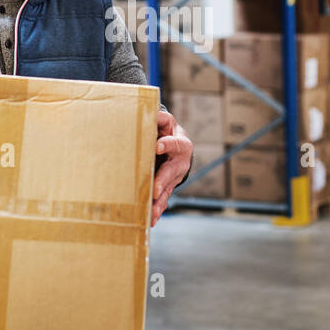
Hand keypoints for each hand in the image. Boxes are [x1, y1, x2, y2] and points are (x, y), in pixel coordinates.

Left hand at [151, 110, 192, 226]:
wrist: (177, 145)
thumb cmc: (164, 130)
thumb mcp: (163, 122)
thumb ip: (156, 118)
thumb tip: (148, 110)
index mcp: (180, 142)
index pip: (175, 142)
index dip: (167, 144)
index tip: (156, 146)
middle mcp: (180, 161)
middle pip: (172, 171)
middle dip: (163, 180)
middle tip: (155, 189)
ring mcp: (175, 176)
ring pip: (168, 189)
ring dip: (159, 201)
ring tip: (151, 212)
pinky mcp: (169, 186)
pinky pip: (164, 199)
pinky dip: (158, 209)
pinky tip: (151, 219)